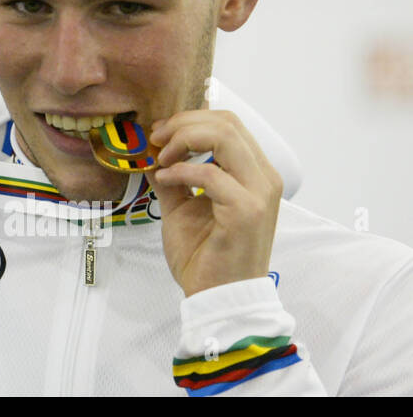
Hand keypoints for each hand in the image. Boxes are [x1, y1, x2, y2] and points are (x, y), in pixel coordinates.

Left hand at [147, 110, 283, 296]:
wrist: (218, 297)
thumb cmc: (204, 255)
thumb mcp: (182, 206)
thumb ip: (174, 175)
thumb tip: (153, 151)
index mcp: (254, 173)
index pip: (228, 123)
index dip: (190, 119)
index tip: (160, 134)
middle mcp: (263, 178)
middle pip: (227, 122)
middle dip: (183, 123)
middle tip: (156, 140)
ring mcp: (259, 193)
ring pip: (225, 136)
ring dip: (184, 139)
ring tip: (162, 159)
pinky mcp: (247, 211)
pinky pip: (212, 173)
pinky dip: (182, 171)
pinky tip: (166, 181)